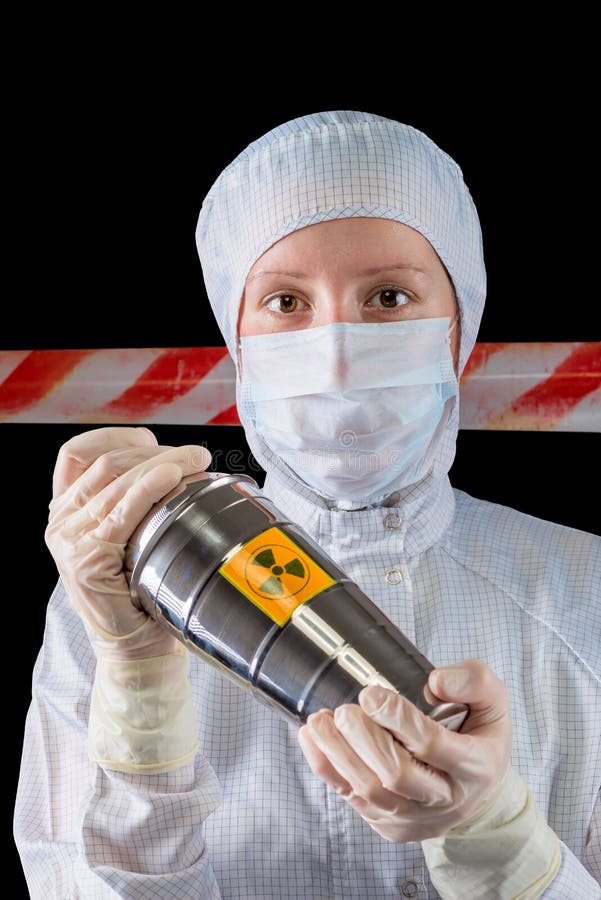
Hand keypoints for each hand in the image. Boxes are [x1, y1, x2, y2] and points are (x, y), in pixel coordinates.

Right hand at [45, 426, 211, 660]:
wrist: (138, 649)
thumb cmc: (144, 592)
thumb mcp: (132, 537)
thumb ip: (134, 502)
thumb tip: (177, 461)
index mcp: (67, 511)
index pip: (79, 452)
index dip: (115, 436)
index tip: (152, 439)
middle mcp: (60, 522)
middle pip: (107, 463)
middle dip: (155, 451)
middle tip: (195, 454)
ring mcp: (68, 540)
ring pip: (116, 480)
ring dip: (163, 463)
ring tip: (196, 460)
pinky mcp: (84, 558)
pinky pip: (122, 510)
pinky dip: (149, 487)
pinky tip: (173, 477)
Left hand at [297, 659, 511, 841]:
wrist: (480, 792)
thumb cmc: (479, 736)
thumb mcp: (493, 700)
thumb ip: (472, 681)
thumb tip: (434, 682)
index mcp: (474, 765)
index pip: (431, 744)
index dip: (396, 718)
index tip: (369, 694)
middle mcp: (445, 799)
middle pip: (396, 774)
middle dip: (363, 740)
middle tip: (345, 712)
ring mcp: (415, 817)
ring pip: (370, 791)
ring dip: (338, 755)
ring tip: (319, 722)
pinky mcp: (390, 825)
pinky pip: (352, 800)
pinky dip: (327, 769)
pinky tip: (312, 739)